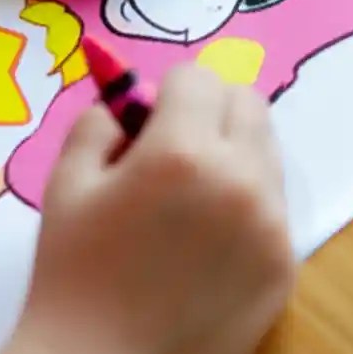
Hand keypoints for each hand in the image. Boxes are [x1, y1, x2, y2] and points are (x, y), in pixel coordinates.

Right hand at [0, 65, 293, 353]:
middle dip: (210, 112)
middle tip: (173, 149)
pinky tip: (207, 242)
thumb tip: (134, 98)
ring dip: (234, 155)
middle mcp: (240, 180)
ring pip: (268, 153)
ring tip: (189, 200)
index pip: (200, 78)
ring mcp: (272, 226)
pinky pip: (275, 207)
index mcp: (182, 153)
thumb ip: (101, 122)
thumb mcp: (66, 183)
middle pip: (248, 104)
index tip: (147, 120)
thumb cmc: (72, 275)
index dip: (167, 93)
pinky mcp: (285, 265)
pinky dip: (247, 206)